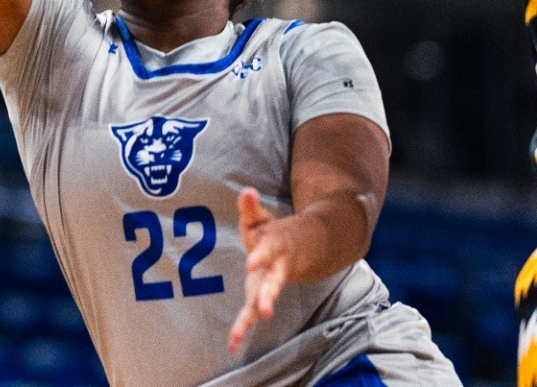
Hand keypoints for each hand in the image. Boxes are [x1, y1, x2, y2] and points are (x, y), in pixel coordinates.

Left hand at [228, 187, 295, 351]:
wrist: (305, 249)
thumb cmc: (274, 233)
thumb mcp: (262, 218)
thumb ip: (250, 207)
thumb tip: (246, 191)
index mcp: (275, 246)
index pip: (267, 250)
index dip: (261, 255)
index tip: (252, 262)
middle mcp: (275, 268)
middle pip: (272, 283)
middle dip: (269, 295)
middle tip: (265, 310)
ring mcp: (270, 284)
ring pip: (264, 300)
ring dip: (257, 314)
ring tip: (241, 333)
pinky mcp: (261, 295)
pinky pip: (251, 314)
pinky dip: (241, 329)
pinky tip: (231, 345)